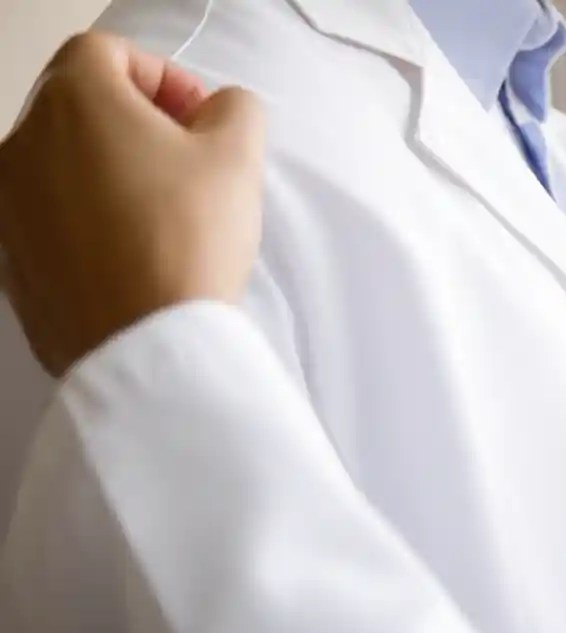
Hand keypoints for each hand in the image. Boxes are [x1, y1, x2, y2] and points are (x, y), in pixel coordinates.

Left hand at [0, 32, 265, 376]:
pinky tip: (139, 253)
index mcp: (74, 101)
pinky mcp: (12, 257)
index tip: (200, 118)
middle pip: (80, 106)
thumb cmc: (187, 243)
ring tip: (168, 214)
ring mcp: (8, 204)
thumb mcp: (240, 155)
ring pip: (63, 162)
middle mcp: (23, 143)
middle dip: (139, 123)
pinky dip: (91, 220)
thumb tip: (220, 111)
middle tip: (192, 164)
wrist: (146, 344)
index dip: (163, 75)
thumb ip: (235, 107)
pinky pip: (53, 218)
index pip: (108, 51)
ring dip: (114, 171)